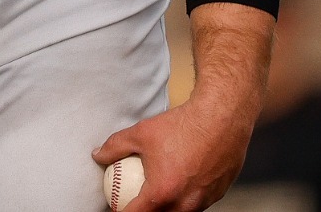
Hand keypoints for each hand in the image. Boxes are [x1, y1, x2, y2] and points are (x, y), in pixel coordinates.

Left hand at [92, 98, 255, 211]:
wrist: (222, 117)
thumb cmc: (181, 125)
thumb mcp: (141, 132)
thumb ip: (115, 146)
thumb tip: (98, 155)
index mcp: (162, 193)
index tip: (116, 207)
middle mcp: (184, 203)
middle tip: (135, 202)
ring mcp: (204, 201)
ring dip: (167, 207)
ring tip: (158, 195)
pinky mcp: (218, 195)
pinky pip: (197, 204)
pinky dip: (186, 198)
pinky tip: (180, 183)